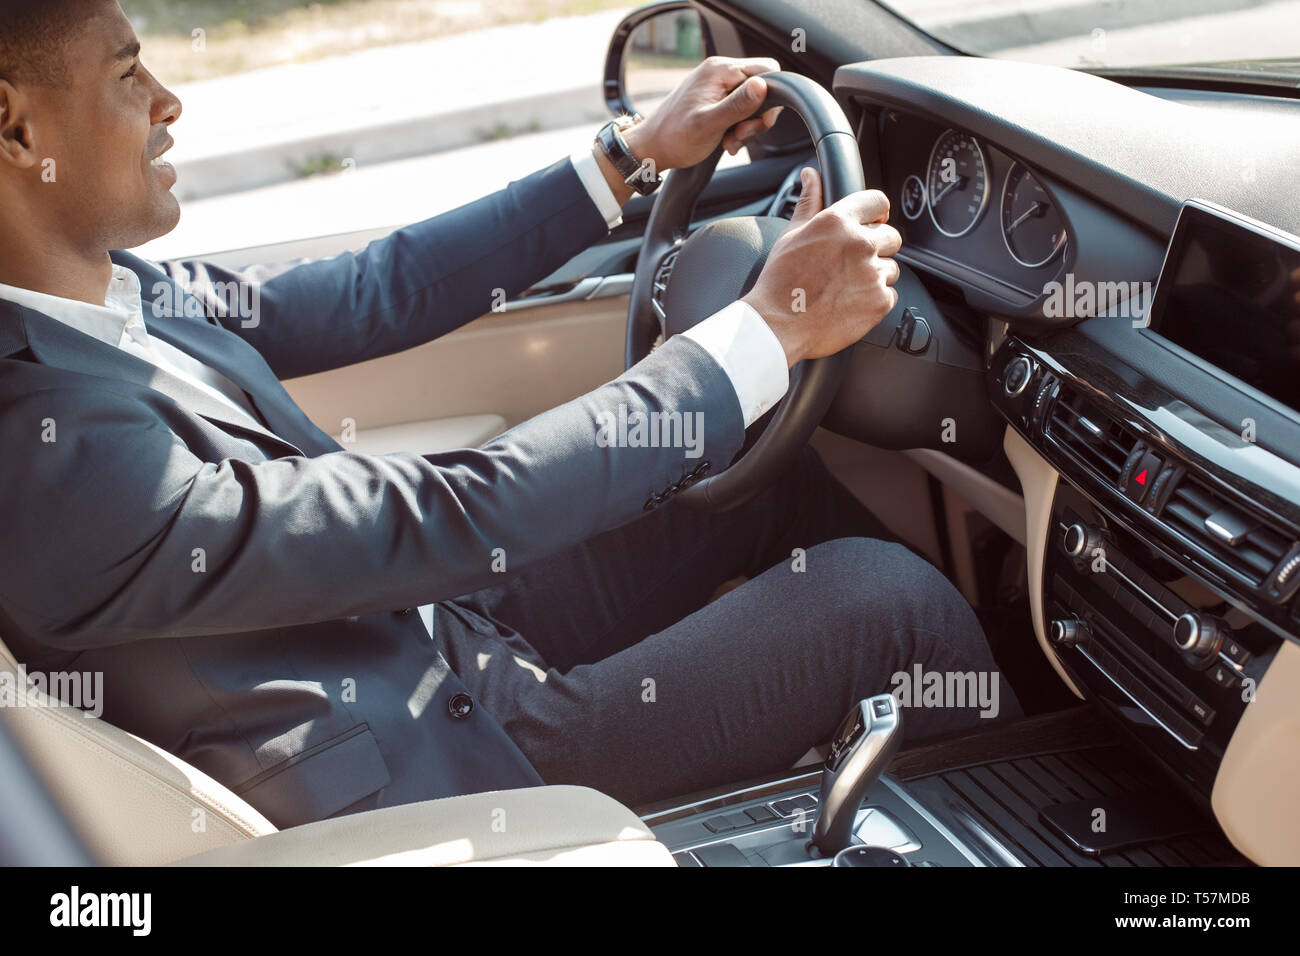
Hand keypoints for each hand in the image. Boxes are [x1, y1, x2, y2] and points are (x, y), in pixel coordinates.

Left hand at [623, 56, 784, 172]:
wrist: (651, 148)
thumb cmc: (675, 138)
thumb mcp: (709, 123)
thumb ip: (738, 105)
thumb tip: (763, 86)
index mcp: (720, 70)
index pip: (767, 70)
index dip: (771, 98)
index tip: (758, 123)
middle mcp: (719, 71)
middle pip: (761, 87)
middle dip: (756, 116)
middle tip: (739, 136)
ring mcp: (716, 84)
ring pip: (751, 101)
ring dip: (746, 126)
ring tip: (729, 141)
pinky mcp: (714, 97)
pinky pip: (738, 108)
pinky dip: (737, 127)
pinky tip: (726, 140)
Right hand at [741, 168, 901, 366]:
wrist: (777, 325)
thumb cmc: (780, 282)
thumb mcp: (792, 234)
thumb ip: (810, 201)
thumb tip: (811, 175)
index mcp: (838, 221)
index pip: (878, 202)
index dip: (875, 214)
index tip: (871, 224)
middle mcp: (860, 244)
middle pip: (891, 236)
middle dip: (876, 247)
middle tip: (851, 263)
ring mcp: (872, 273)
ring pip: (891, 268)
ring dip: (875, 275)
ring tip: (846, 287)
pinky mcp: (879, 301)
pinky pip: (890, 295)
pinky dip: (875, 300)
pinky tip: (850, 303)